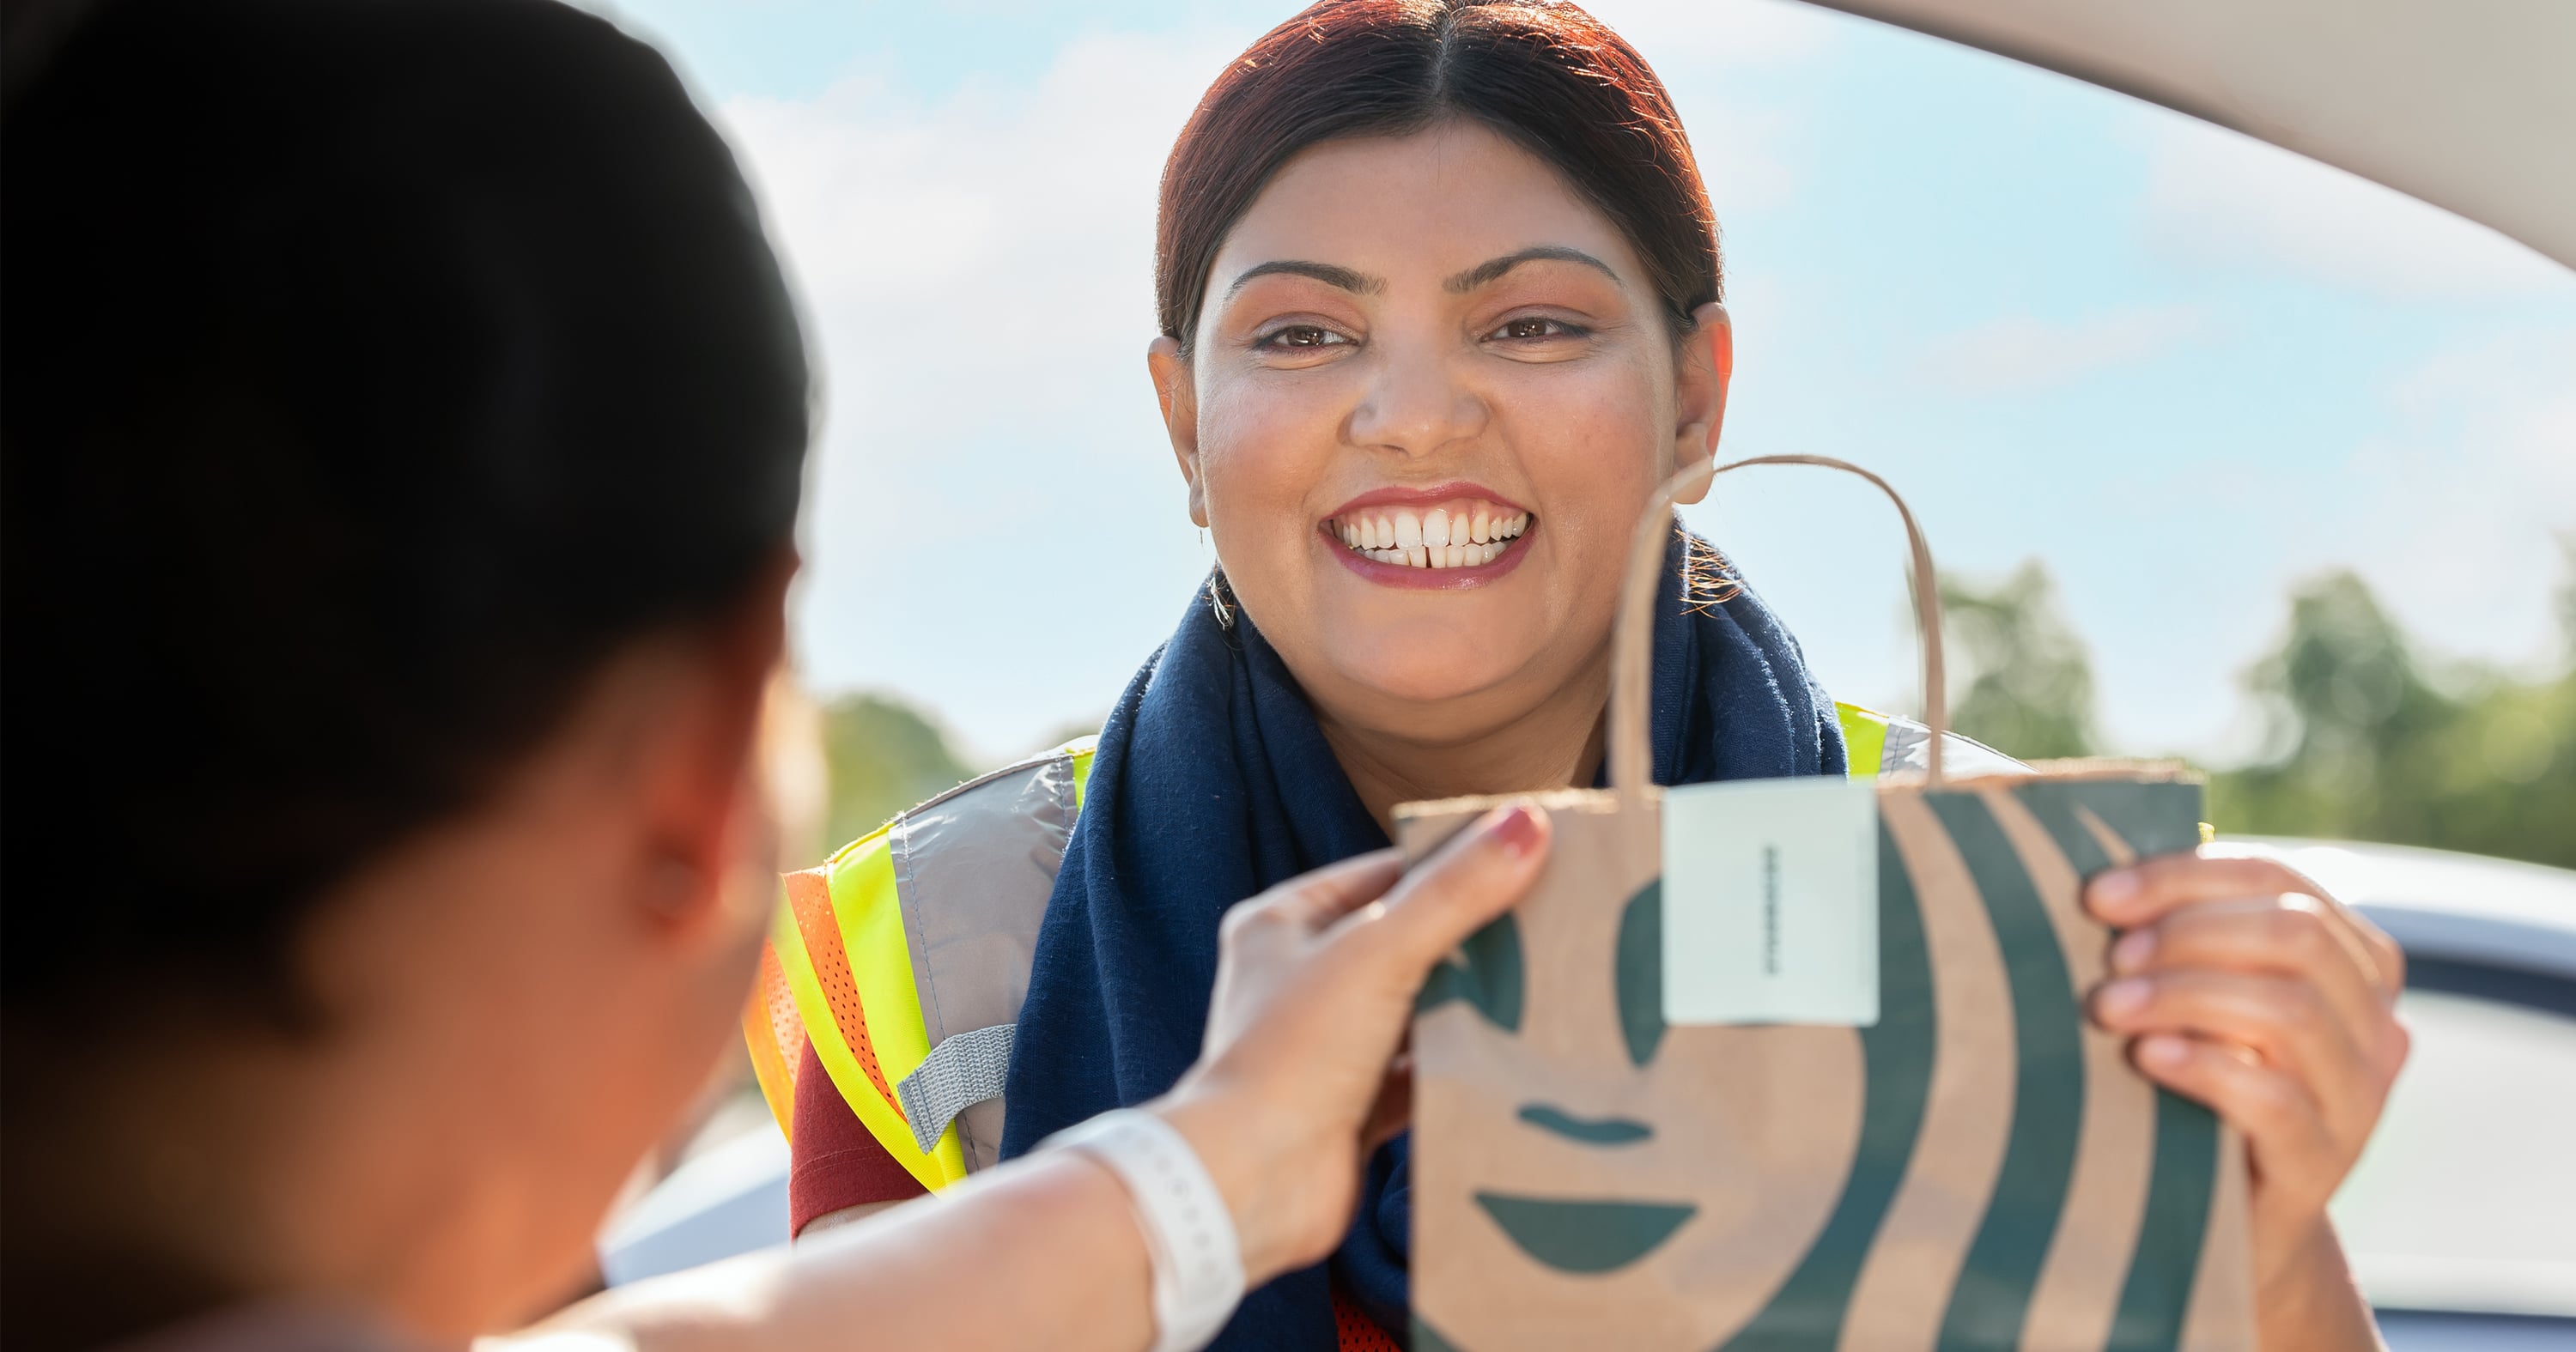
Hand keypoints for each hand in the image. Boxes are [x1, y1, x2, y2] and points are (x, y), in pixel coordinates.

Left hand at [1153, 802, 1551, 1283]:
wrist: (1252, 1183)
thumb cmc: (1292, 1054)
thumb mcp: (1377, 953)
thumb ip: (1454, 892)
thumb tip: (1527, 822)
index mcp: (1281, 926)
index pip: (1382, 876)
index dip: (1452, 865)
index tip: (1527, 857)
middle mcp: (1299, 982)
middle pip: (1404, 942)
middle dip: (1471, 938)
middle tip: (1551, 921)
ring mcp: (1327, 1048)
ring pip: (1417, 1010)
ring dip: (1471, 1004)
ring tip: (1548, 984)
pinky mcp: (1354, 1106)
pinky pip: (1422, 1075)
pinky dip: (1462, 1066)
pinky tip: (1515, 1054)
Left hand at [2084, 846, 2407, 1344]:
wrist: (2226, 1218)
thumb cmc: (2195, 1082)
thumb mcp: (2200, 1000)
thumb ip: (2183, 939)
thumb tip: (2098, 879)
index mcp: (2349, 960)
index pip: (2276, 880)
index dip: (2183, 876)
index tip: (2097, 895)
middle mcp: (2372, 1022)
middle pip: (2296, 936)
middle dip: (2188, 933)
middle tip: (2110, 959)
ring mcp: (2358, 1096)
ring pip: (2291, 1011)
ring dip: (2186, 995)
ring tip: (2108, 1009)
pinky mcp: (2323, 1161)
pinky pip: (2276, 1099)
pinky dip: (2204, 1066)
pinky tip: (2146, 1059)